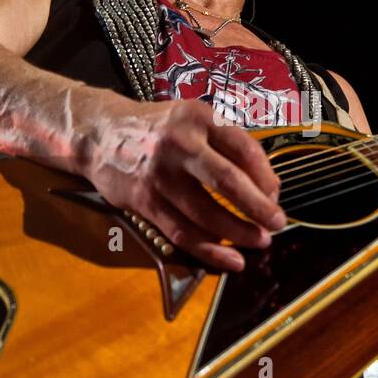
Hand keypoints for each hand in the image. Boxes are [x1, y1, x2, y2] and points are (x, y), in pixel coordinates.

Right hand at [76, 96, 285, 271]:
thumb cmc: (159, 130)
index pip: (244, 148)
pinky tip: (230, 259)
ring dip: (237, 233)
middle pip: (227, 181)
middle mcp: (180, 143)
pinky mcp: (144, 200)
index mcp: (199, 117)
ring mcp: (159, 174)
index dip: (266, 176)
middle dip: (258, 208)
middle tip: (277, 224)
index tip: (276, 195)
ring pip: (205, 213)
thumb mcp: (193, 120)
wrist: (100, 133)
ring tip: (258, 242)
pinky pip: (182, 232)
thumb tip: (266, 186)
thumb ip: (227, 145)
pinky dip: (209, 250)